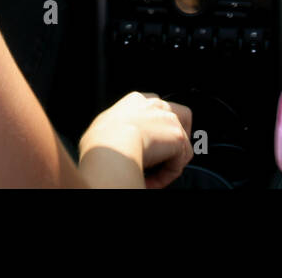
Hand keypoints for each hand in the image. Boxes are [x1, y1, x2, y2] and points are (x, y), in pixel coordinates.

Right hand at [79, 91, 193, 187]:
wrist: (111, 148)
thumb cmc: (100, 140)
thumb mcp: (105, 125)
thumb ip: (118, 126)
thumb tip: (116, 140)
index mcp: (136, 100)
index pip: (155, 108)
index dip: (156, 129)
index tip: (149, 144)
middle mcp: (156, 105)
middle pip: (179, 119)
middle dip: (173, 140)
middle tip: (161, 158)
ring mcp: (169, 119)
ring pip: (180, 145)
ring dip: (167, 163)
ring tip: (151, 175)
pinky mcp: (178, 137)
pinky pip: (178, 163)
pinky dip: (166, 175)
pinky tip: (152, 180)